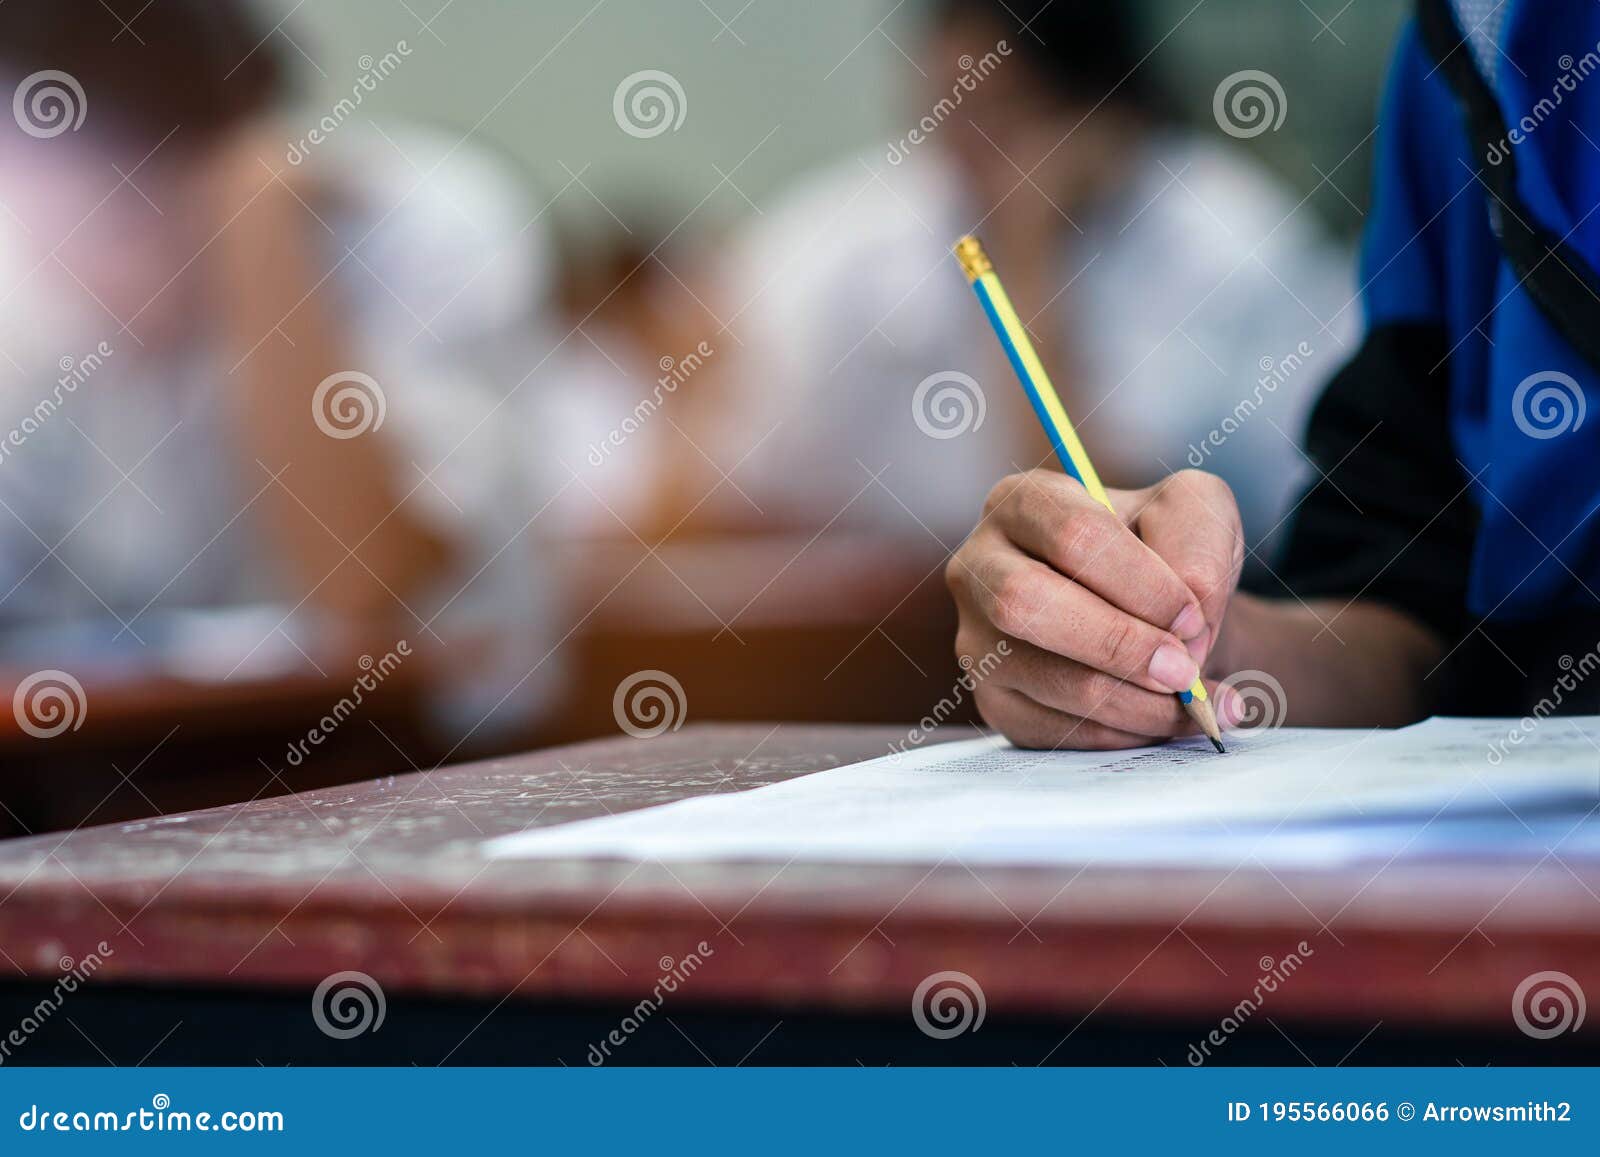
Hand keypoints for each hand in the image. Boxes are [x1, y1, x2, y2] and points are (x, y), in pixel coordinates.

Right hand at [946, 468, 1245, 748]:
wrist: (1159, 616)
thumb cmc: (1168, 555)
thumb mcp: (1196, 514)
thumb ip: (1198, 542)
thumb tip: (1184, 623)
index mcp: (1023, 502)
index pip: (1073, 534)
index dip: (1141, 582)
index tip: (1194, 616)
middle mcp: (980, 567)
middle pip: (1025, 603)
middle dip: (1119, 644)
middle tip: (1184, 670)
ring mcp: (977, 639)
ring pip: (1046, 677)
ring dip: (1134, 700)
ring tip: (1195, 702)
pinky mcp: (994, 702)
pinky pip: (1053, 730)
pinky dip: (1122, 733)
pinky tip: (1165, 721)